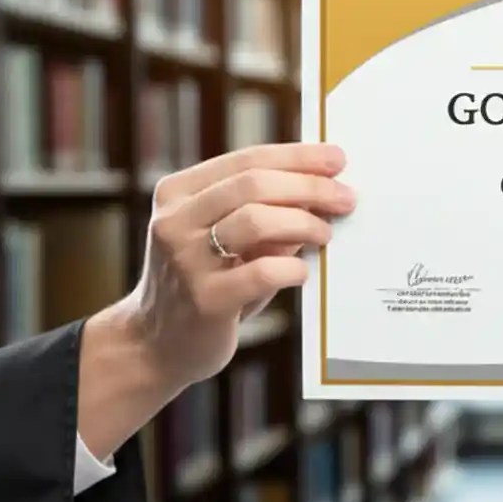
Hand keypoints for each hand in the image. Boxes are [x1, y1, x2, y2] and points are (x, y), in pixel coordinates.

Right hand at [78, 144, 354, 459]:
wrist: (157, 344)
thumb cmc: (207, 281)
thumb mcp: (226, 238)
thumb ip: (262, 210)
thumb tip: (323, 189)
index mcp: (177, 193)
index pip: (247, 159)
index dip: (298, 157)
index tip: (338, 159)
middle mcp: (174, 220)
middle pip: (254, 184)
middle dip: (309, 187)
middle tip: (345, 198)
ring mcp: (185, 260)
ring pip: (257, 220)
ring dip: (304, 223)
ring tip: (325, 234)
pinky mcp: (204, 300)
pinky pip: (262, 272)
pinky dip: (292, 268)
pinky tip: (302, 273)